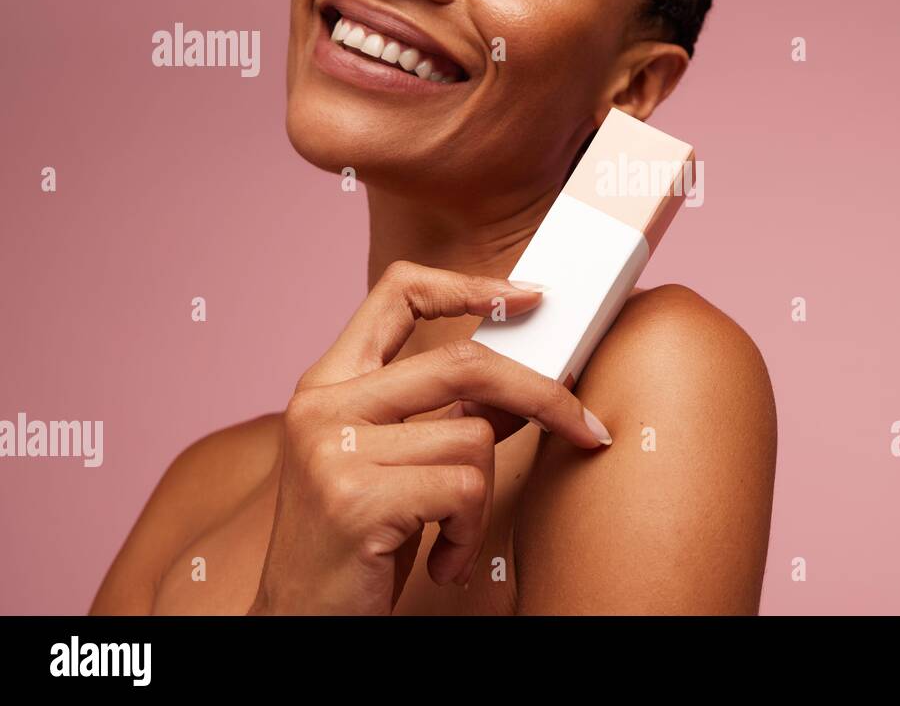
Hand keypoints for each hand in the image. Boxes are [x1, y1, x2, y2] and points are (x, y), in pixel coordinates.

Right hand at [247, 260, 610, 614]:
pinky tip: (440, 559)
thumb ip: (442, 418)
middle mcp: (322, 406)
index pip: (397, 292)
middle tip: (587, 427)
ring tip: (448, 534)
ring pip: (473, 438)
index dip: (468, 285)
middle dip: (542, 395)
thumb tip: (526, 387)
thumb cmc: (355, 545)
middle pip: (465, 362)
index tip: (530, 297)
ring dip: (480, 498)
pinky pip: (464, 491)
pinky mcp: (357, 500)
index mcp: (327, 385)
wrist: (300, 625)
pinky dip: (468, 534)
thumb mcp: (391, 465)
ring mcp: (334, 450)